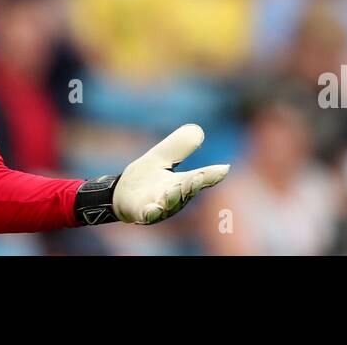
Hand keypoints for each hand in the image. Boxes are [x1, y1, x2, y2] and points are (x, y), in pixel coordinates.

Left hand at [113, 124, 229, 224]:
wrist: (122, 196)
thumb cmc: (146, 177)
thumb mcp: (160, 157)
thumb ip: (177, 146)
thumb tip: (198, 131)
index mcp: (181, 183)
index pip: (199, 177)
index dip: (211, 174)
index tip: (224, 169)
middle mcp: (174, 197)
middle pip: (187, 190)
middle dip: (193, 184)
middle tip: (199, 176)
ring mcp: (159, 207)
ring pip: (169, 203)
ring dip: (172, 197)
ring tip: (172, 190)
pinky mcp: (141, 213)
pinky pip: (148, 214)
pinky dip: (151, 212)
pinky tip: (153, 208)